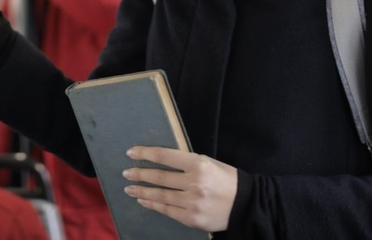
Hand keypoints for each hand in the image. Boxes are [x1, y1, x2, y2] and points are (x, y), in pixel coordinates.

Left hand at [122, 146, 238, 232]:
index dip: (146, 153)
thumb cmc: (226, 180)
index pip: (165, 156)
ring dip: (142, 191)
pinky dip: (153, 205)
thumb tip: (161, 162)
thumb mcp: (209, 163)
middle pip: (160, 177)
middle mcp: (194, 183)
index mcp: (199, 164)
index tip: (131, 153)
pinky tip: (144, 200)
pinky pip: (167, 211)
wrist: (245, 204)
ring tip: (129, 188)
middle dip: (140, 174)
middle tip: (126, 173)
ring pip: (161, 195)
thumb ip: (187, 163)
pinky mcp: (192, 218)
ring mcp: (192, 202)